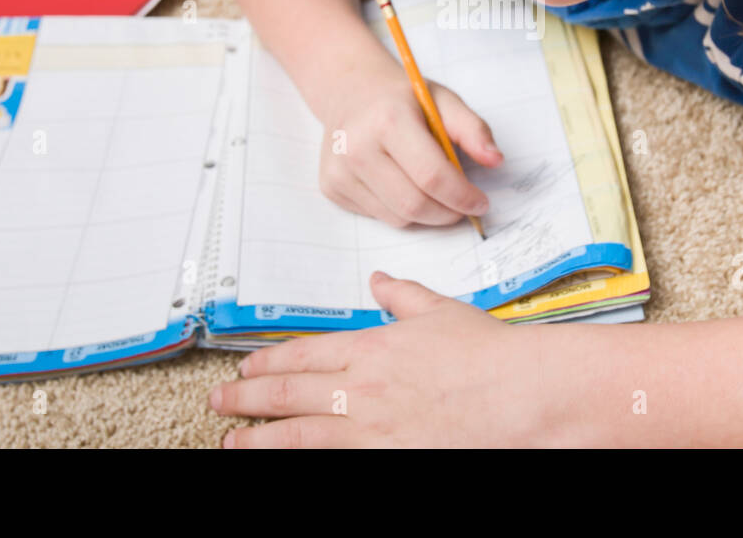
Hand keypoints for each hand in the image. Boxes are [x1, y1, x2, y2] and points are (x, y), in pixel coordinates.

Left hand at [209, 271, 549, 446]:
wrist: (525, 394)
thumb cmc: (491, 356)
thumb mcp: (442, 312)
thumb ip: (404, 296)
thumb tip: (379, 278)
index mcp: (373, 347)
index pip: (304, 354)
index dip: (268, 362)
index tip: (245, 368)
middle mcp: (363, 389)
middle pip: (288, 394)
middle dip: (246, 399)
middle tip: (218, 402)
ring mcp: (372, 429)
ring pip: (298, 436)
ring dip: (259, 441)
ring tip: (231, 444)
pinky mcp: (388, 459)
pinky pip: (333, 462)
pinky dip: (305, 462)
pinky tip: (285, 464)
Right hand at [317, 61, 502, 229]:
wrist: (350, 90)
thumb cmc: (402, 98)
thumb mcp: (443, 100)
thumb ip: (473, 129)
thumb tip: (495, 160)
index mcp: (388, 120)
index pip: (432, 176)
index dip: (462, 196)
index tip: (481, 202)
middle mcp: (356, 147)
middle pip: (414, 204)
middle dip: (448, 212)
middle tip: (463, 205)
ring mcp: (339, 170)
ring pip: (397, 218)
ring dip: (426, 213)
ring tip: (432, 189)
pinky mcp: (330, 187)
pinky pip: (378, 216)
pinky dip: (399, 209)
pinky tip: (400, 183)